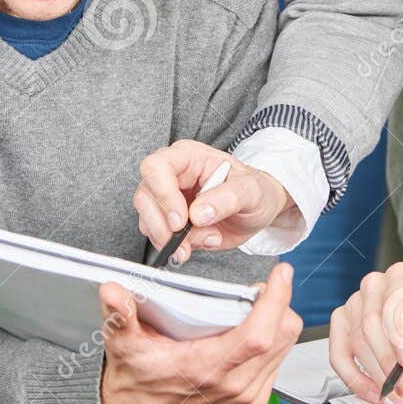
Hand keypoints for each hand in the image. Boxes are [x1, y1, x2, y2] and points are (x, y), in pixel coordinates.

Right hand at [99, 262, 301, 403]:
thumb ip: (119, 315)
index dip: (276, 301)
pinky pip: (278, 362)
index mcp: (207, 369)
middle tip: (262, 287)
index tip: (280, 274)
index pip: (259, 335)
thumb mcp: (123, 343)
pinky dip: (274, 341)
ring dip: (279, 321)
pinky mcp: (252, 402)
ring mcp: (246, 397)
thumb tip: (112, 291)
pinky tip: (254, 330)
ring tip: (258, 305)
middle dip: (280, 303)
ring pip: (285, 348)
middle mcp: (234, 386)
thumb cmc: (135, 377)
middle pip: (282, 336)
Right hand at [133, 140, 293, 261]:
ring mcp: (168, 199)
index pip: (156, 167)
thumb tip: (198, 214)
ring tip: (207, 239)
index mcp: (189, 157)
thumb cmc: (255, 191)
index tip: (181, 220)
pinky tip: (199, 244)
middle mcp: (173, 175)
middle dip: (163, 225)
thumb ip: (226, 198)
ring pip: (147, 219)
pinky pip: (158, 236)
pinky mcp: (169, 221)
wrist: (258, 210)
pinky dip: (176, 247)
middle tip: (185, 242)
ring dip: (171, 240)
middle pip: (144, 196)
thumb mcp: (251, 190)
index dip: (164, 195)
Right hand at [329, 262, 402, 403]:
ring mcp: (355, 305)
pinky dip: (354, 379)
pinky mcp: (342, 326)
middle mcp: (374, 287)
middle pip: (370, 324)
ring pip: (356, 343)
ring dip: (376, 377)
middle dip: (387, 363)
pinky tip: (375, 393)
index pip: (394, 302)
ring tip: (400, 397)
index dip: (398, 334)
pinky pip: (339, 355)